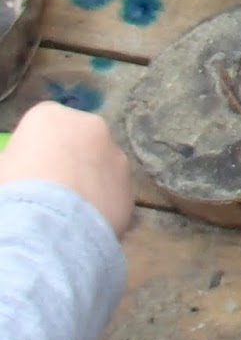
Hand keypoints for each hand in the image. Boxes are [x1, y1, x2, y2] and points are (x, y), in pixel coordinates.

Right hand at [0, 103, 134, 237]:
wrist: (51, 224)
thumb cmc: (15, 190)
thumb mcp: (2, 168)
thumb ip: (17, 159)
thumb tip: (24, 165)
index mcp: (50, 116)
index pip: (42, 125)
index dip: (33, 149)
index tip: (26, 169)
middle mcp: (90, 126)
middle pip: (77, 141)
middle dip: (67, 160)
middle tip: (49, 188)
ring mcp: (116, 154)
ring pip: (100, 165)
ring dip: (88, 181)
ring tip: (67, 210)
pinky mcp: (130, 184)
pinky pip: (112, 192)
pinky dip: (101, 203)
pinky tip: (83, 223)